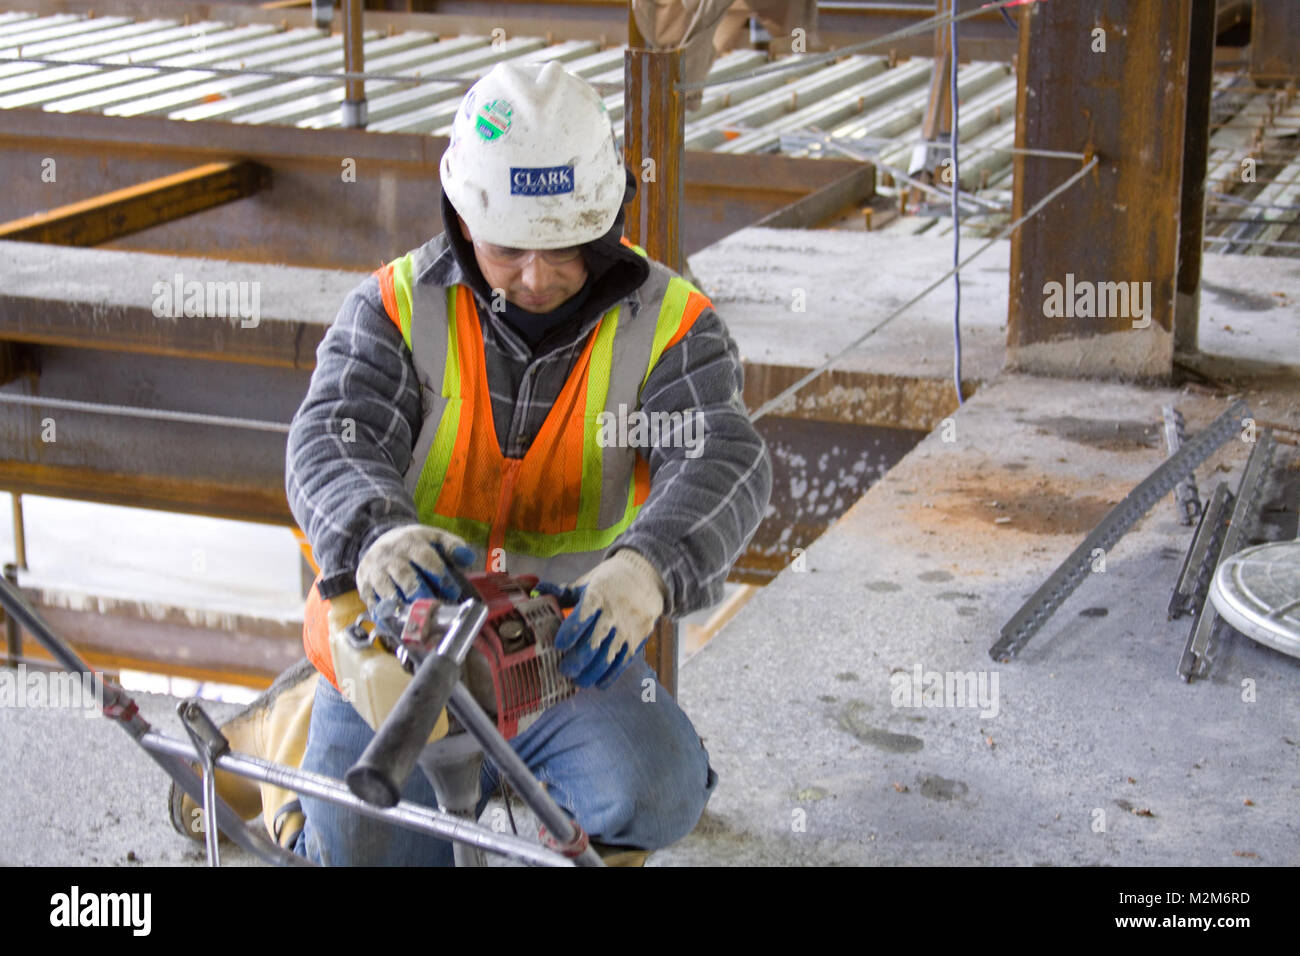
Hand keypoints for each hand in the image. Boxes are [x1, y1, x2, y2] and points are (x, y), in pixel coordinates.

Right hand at [355, 524, 475, 608]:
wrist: (378, 539)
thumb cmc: (414, 544)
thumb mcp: (434, 538)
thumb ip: (453, 547)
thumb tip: (468, 558)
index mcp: (411, 543)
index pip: (426, 558)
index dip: (440, 576)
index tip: (453, 592)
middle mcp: (390, 556)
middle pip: (405, 575)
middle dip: (419, 592)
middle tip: (433, 607)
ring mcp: (375, 570)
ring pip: (386, 590)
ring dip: (401, 606)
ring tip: (415, 620)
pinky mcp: (364, 584)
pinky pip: (371, 601)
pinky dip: (382, 614)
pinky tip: (394, 625)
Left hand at [539, 549, 665, 689]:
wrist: (646, 575)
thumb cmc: (610, 580)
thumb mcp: (588, 582)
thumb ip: (563, 592)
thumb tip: (536, 591)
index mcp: (597, 596)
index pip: (580, 619)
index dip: (568, 635)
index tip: (558, 646)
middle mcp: (614, 612)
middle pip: (592, 643)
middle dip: (576, 661)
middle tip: (564, 670)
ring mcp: (628, 627)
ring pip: (608, 656)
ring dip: (591, 673)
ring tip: (578, 681)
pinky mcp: (639, 637)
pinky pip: (624, 661)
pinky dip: (611, 675)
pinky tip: (599, 683)